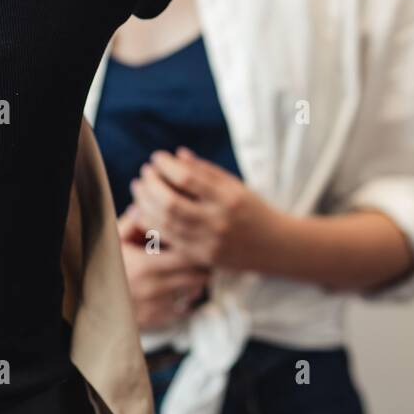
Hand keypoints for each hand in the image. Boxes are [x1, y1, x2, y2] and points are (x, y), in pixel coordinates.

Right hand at [117, 206, 210, 330]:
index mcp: (143, 265)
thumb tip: (145, 204)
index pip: (186, 254)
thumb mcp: (114, 242)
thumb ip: (132, 223)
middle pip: (197, 274)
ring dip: (199, 280)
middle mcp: (152, 289)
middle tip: (206, 253)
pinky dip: (189, 297)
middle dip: (204, 263)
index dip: (197, 246)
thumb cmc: (108, 265)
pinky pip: (186, 308)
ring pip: (195, 291)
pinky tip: (184, 287)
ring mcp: (156, 307)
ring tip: (197, 269)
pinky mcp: (158, 321)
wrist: (93, 303)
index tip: (200, 239)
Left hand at [130, 148, 283, 269]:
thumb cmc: (253, 209)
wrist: (274, 246)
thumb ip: (207, 171)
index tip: (158, 158)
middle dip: (151, 185)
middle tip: (144, 173)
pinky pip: (168, 240)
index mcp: (229, 198)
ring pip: (165, 223)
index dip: (166, 166)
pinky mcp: (201, 257)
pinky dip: (150, 224)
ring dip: (145, 203)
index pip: (188, 178)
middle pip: (171, 203)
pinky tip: (142, 211)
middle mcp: (219, 221)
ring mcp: (209, 242)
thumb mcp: (236, 186)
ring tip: (139, 188)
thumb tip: (178, 156)